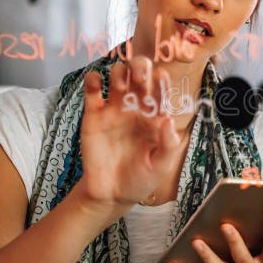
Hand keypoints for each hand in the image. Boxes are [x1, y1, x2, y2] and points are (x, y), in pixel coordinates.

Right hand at [75, 56, 180, 209]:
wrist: (111, 194)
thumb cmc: (141, 178)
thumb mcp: (160, 166)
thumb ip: (168, 145)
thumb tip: (170, 121)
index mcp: (156, 116)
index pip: (161, 91)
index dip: (162, 81)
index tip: (162, 77)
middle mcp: (137, 107)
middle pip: (140, 74)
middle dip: (141, 68)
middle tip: (141, 79)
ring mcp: (114, 109)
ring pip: (117, 76)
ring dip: (120, 73)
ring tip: (120, 86)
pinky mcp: (93, 115)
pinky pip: (92, 90)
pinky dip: (92, 79)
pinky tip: (96, 82)